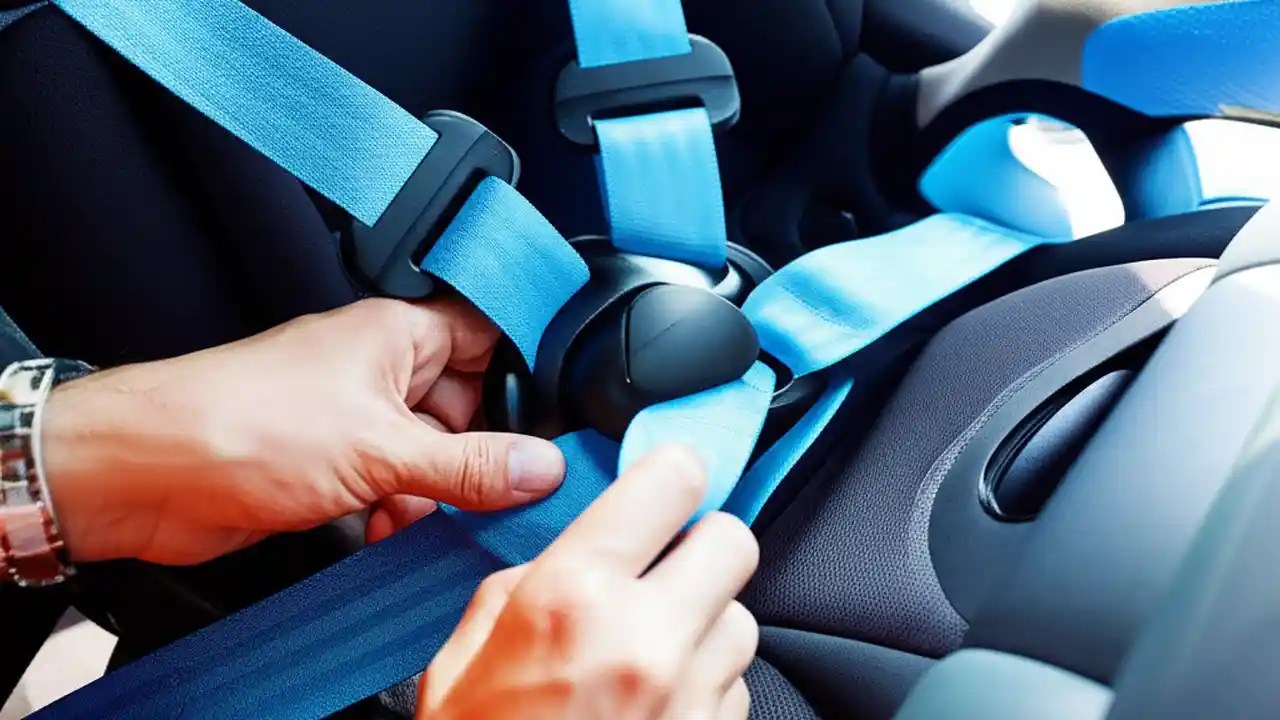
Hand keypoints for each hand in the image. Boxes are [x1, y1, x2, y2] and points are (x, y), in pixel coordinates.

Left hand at [41, 298, 565, 564]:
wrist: (144, 473)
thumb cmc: (241, 424)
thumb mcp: (382, 449)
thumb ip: (470, 464)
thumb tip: (541, 466)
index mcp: (398, 334)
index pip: (488, 335)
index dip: (524, 373)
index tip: (551, 421)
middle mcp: (378, 368)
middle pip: (464, 405)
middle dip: (477, 453)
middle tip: (488, 487)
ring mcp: (352, 415)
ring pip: (427, 451)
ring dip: (433, 492)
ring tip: (416, 514)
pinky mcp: (328, 461)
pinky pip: (389, 483)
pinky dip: (396, 510)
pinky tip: (382, 529)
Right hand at [419, 445, 759, 719]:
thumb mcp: (464, 657)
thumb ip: (525, 584)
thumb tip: (573, 549)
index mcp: (573, 598)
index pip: (671, 482)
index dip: (671, 472)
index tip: (666, 479)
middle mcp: (646, 641)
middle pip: (733, 540)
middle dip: (701, 545)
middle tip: (665, 564)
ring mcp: (690, 699)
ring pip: (742, 619)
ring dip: (706, 623)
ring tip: (651, 651)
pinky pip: (737, 687)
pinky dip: (707, 685)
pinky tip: (656, 702)